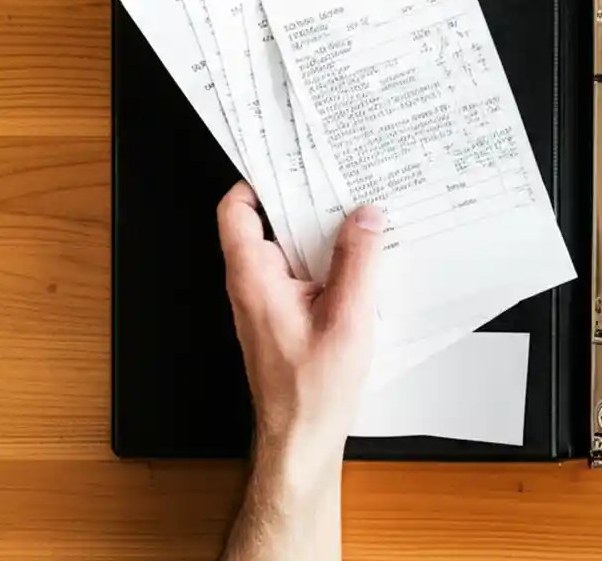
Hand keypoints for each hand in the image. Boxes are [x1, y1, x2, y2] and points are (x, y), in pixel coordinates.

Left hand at [217, 181, 384, 477]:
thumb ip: (357, 263)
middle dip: (308, 204)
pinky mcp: (287, 317)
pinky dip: (331, 264)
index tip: (291, 163)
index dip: (257, 180)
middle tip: (344, 185)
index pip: (236, 211)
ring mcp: (269, 302)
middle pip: (271, 225)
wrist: (302, 439)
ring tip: (363, 223)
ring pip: (292, 251)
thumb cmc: (311, 392)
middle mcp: (254, 287)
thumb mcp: (346, 319)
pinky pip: (305, 275)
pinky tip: (363, 267)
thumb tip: (365, 217)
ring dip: (325, 237)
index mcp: (255, 279)